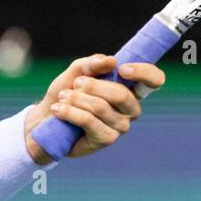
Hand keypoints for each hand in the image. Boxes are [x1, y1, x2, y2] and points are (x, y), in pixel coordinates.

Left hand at [24, 54, 165, 162]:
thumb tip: (111, 61)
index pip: (154, 80)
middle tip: (75, 84)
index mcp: (130, 88)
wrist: (46, 118)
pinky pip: (89, 121)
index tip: (122, 69)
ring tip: (63, 97)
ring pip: (101, 107)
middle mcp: (130, 109)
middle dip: (92, 86)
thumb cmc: (66, 92)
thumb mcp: (76, 72)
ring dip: (76, 99)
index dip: (144, 72)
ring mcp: (121, 126)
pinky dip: (70, 112)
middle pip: (121, 94)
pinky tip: (58, 109)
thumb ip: (92, 64)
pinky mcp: (106, 139)